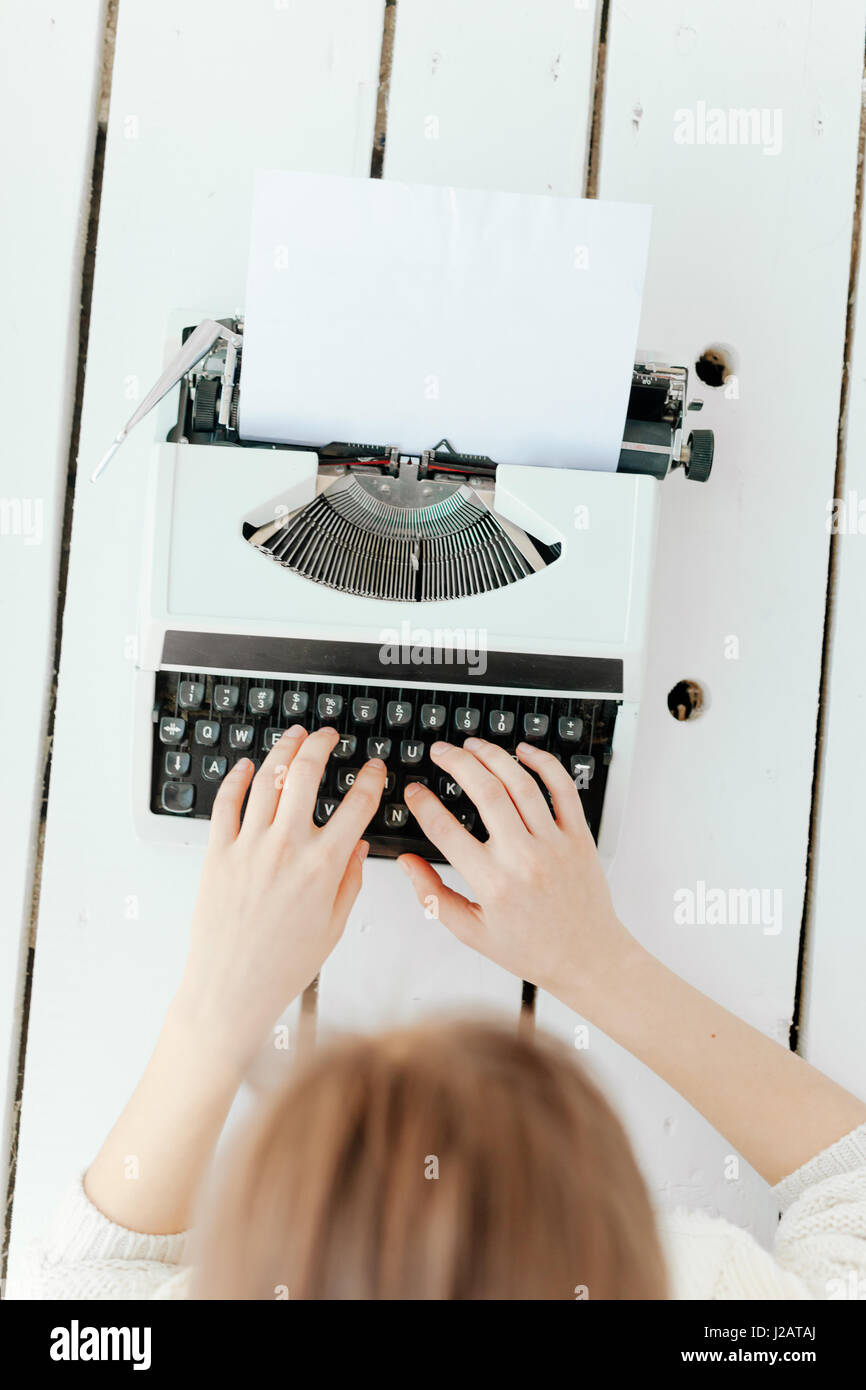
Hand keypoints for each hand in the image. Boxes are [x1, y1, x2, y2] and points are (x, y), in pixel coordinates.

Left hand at [174, 724, 385, 1066]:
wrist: (232, 987)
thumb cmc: (283, 964)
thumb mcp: (334, 925)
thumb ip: (351, 880)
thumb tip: (358, 845)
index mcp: (324, 865)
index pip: (357, 805)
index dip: (371, 779)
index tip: (374, 769)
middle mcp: (287, 847)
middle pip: (307, 774)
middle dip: (322, 744)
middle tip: (328, 734)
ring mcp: (249, 846)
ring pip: (267, 778)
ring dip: (284, 750)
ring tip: (294, 737)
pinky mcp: (219, 852)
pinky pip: (226, 803)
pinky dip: (236, 778)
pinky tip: (245, 767)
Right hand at [398, 738, 635, 1008]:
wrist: (588, 957)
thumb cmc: (532, 948)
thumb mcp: (471, 931)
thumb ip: (433, 895)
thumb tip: (408, 863)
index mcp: (493, 883)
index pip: (446, 831)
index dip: (423, 804)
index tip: (414, 791)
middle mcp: (523, 858)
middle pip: (485, 792)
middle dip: (457, 763)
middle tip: (441, 751)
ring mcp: (554, 843)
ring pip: (521, 783)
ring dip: (494, 756)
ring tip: (473, 745)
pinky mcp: (578, 837)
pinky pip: (563, 789)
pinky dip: (544, 763)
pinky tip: (524, 752)